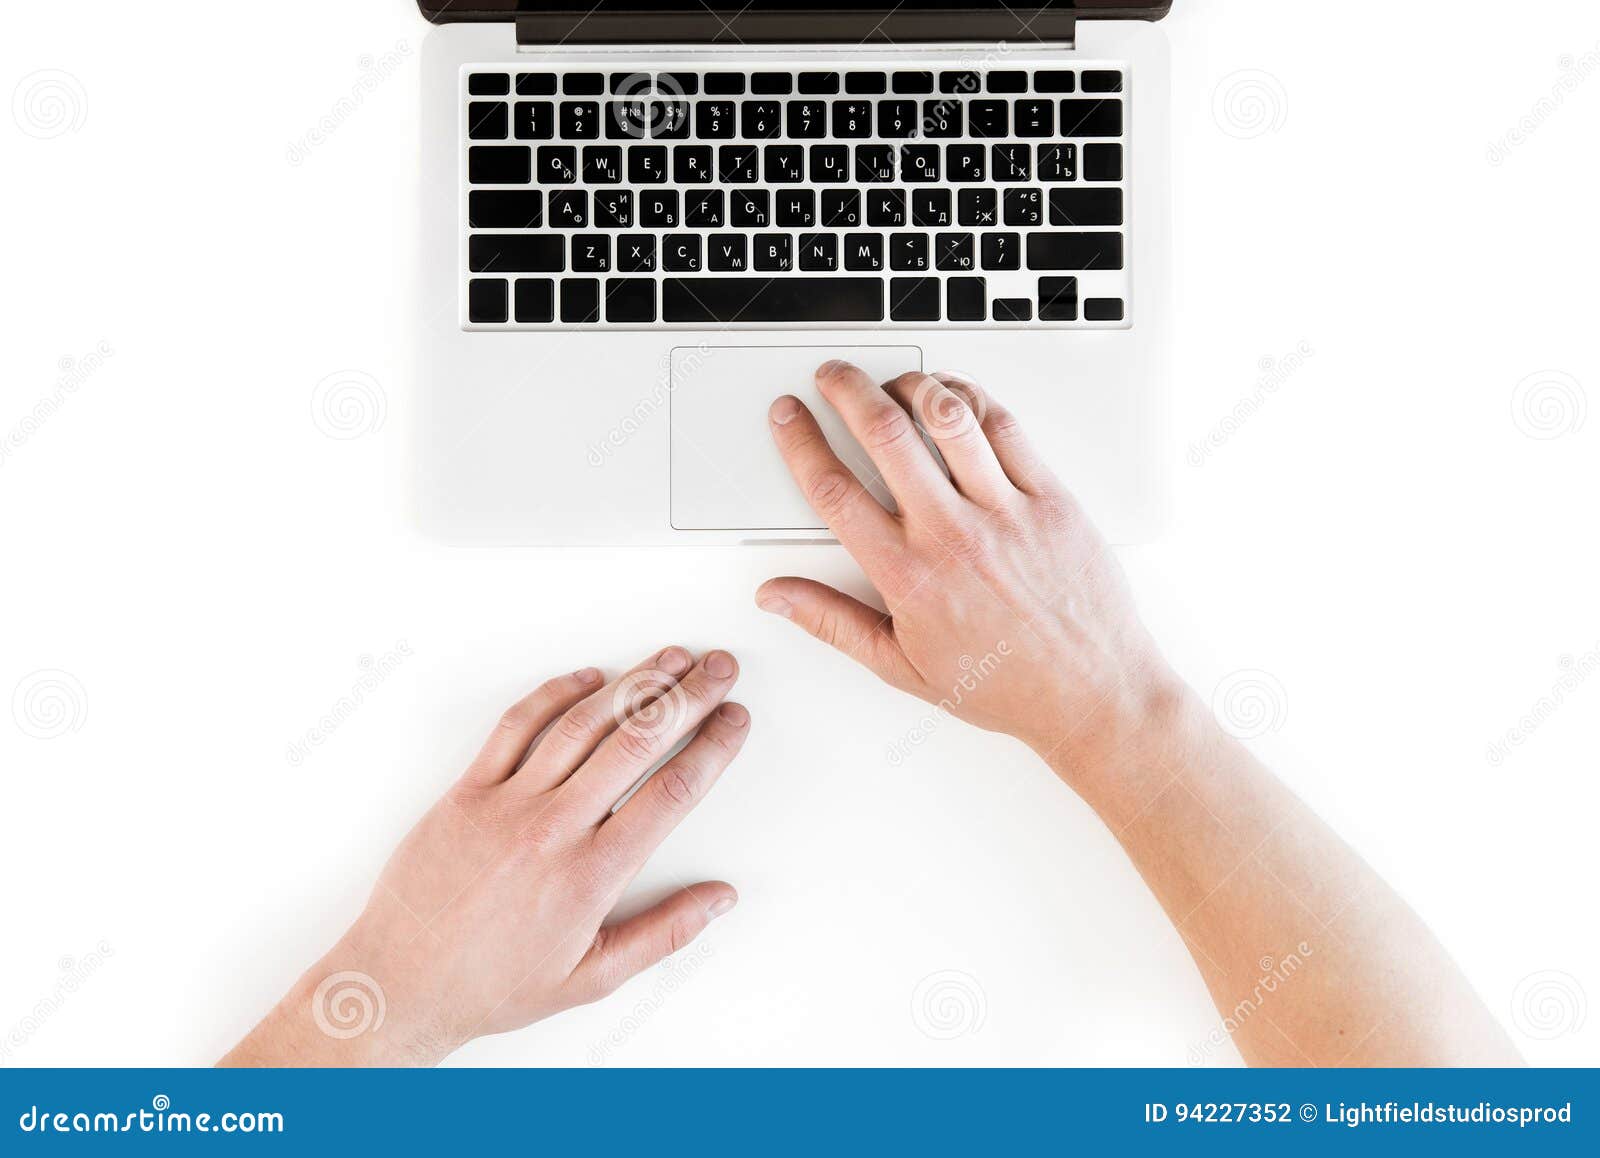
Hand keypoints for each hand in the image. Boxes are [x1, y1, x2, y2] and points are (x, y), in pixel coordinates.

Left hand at [221, 647, 746, 1065]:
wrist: (399, 984)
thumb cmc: (491, 985)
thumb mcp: (591, 976)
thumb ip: (664, 933)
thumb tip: (720, 899)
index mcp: (591, 876)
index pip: (671, 792)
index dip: (713, 748)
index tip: (735, 720)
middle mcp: (553, 829)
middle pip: (636, 742)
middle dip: (688, 697)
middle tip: (719, 668)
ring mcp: (507, 803)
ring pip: (582, 724)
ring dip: (634, 684)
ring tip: (671, 660)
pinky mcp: (467, 791)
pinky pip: (515, 726)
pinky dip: (555, 694)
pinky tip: (588, 677)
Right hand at [756, 361, 1180, 787]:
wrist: (1092, 695)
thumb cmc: (1005, 684)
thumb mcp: (902, 667)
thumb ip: (832, 621)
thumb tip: (777, 595)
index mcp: (908, 576)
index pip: (833, 490)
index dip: (800, 441)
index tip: (788, 416)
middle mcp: (953, 535)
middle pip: (885, 434)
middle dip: (847, 389)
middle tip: (833, 375)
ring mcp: (1005, 512)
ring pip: (948, 417)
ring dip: (911, 383)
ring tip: (894, 381)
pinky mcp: (1051, 499)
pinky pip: (1007, 429)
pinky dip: (974, 399)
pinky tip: (956, 396)